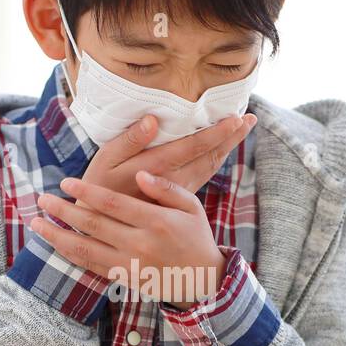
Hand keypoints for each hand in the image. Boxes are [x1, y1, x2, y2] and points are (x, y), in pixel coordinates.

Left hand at [30, 170, 228, 306]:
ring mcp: (130, 264)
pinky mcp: (125, 278)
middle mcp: (140, 244)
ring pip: (86, 249)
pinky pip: (91, 266)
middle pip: (93, 225)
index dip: (86, 191)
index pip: (113, 204)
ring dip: (57, 236)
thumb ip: (166, 189)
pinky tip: (55, 244)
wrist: (204, 281)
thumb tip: (140, 175)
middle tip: (42, 199)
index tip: (66, 181)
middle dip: (64, 211)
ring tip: (36, 224)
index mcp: (156, 222)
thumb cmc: (196, 237)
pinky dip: (70, 255)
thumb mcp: (191, 207)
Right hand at [74, 111, 255, 210]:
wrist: (95, 227)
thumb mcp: (104, 162)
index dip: (216, 133)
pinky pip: (199, 177)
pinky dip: (212, 160)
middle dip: (230, 138)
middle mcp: (172, 182)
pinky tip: (218, 151)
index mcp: (157, 168)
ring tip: (240, 131)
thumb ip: (129, 141)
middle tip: (250, 119)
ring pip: (207, 168)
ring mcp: (175, 193)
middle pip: (208, 158)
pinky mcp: (173, 199)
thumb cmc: (96, 188)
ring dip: (225, 149)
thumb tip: (153, 120)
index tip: (237, 119)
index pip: (194, 147)